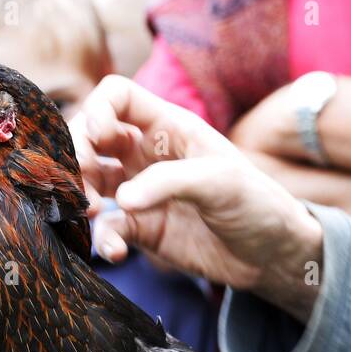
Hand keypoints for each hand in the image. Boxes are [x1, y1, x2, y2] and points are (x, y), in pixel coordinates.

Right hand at [73, 75, 324, 321]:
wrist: (272, 255)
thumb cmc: (257, 204)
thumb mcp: (220, 181)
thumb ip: (168, 182)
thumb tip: (120, 200)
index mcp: (169, 127)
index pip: (117, 96)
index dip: (97, 109)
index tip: (96, 136)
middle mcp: (148, 154)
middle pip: (91, 138)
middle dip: (77, 156)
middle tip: (81, 183)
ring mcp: (142, 192)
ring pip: (90, 183)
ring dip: (80, 195)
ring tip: (89, 212)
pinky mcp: (142, 230)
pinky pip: (108, 229)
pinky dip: (104, 240)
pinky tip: (115, 253)